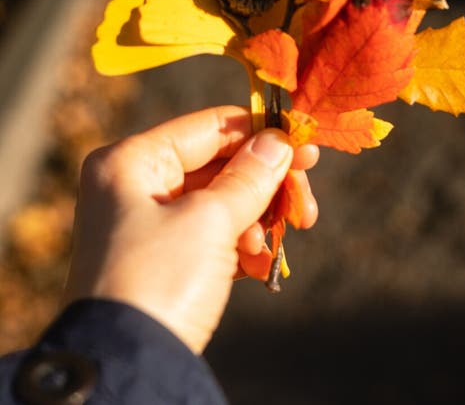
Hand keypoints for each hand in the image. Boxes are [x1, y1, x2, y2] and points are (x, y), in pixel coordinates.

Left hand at [62, 106, 318, 352]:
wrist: (129, 365)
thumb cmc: (160, 278)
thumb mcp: (209, 220)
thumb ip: (250, 176)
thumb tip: (279, 141)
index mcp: (132, 161)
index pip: (209, 127)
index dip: (260, 133)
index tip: (305, 145)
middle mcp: (134, 186)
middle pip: (219, 166)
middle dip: (266, 185)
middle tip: (307, 200)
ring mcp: (146, 226)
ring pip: (220, 203)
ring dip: (258, 219)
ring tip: (288, 237)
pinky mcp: (161, 263)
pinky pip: (211, 238)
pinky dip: (241, 247)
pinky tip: (264, 266)